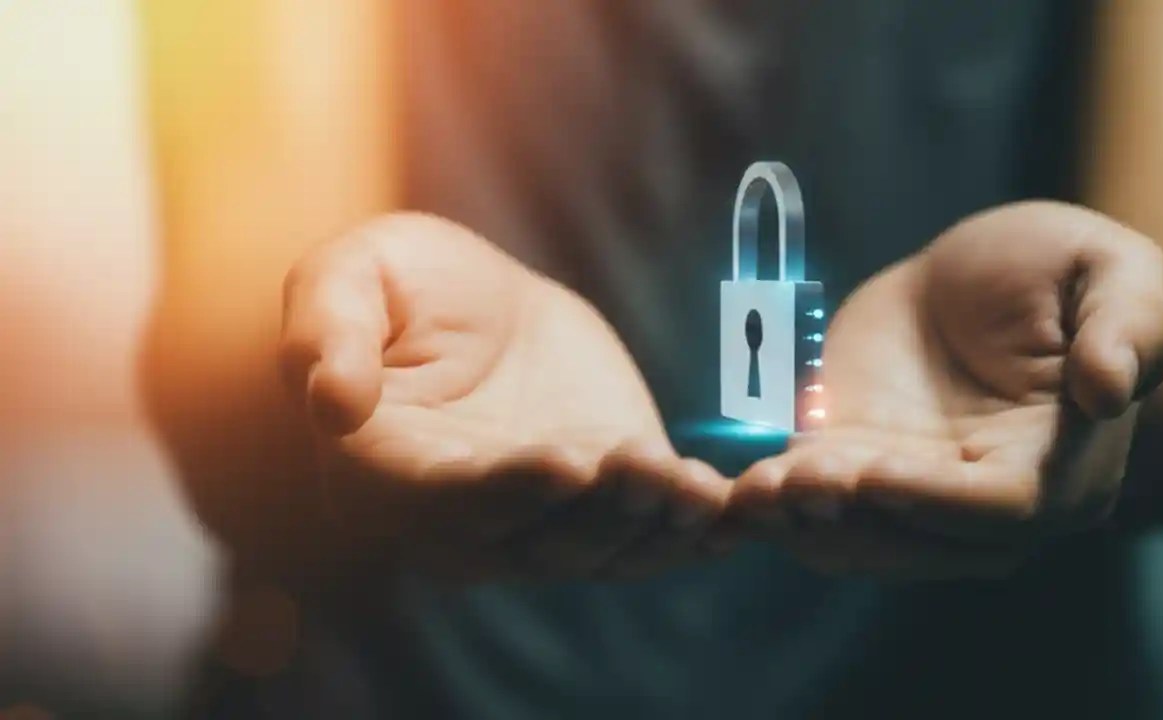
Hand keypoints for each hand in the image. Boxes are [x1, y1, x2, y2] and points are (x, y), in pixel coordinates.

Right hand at [280, 214, 731, 583]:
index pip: (444, 496)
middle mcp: (463, 517)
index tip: (562, 462)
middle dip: (597, 508)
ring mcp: (537, 518)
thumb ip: (328, 331)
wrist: (475, 306)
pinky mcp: (600, 500)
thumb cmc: (399, 285)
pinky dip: (688, 533)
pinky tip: (731, 515)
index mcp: (391, 469)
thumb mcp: (350, 278)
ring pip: (596, 543)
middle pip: (533, 533)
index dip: (503, 488)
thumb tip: (330, 402)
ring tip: (699, 490)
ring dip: (651, 524)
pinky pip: (643, 534)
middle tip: (647, 470)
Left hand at [730, 201, 1162, 578]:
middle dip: (846, 515)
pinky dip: (772, 507)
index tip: (870, 471)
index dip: (932, 498)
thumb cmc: (1059, 270)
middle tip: (786, 481)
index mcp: (1060, 473)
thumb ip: (1128, 326)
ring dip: (799, 520)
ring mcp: (914, 503)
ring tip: (750, 488)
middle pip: (914, 539)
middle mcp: (986, 512)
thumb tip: (1113, 390)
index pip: (1000, 510)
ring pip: (854, 537)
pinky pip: (812, 511)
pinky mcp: (856, 479)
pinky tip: (730, 488)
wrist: (975, 276)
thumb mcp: (1113, 270)